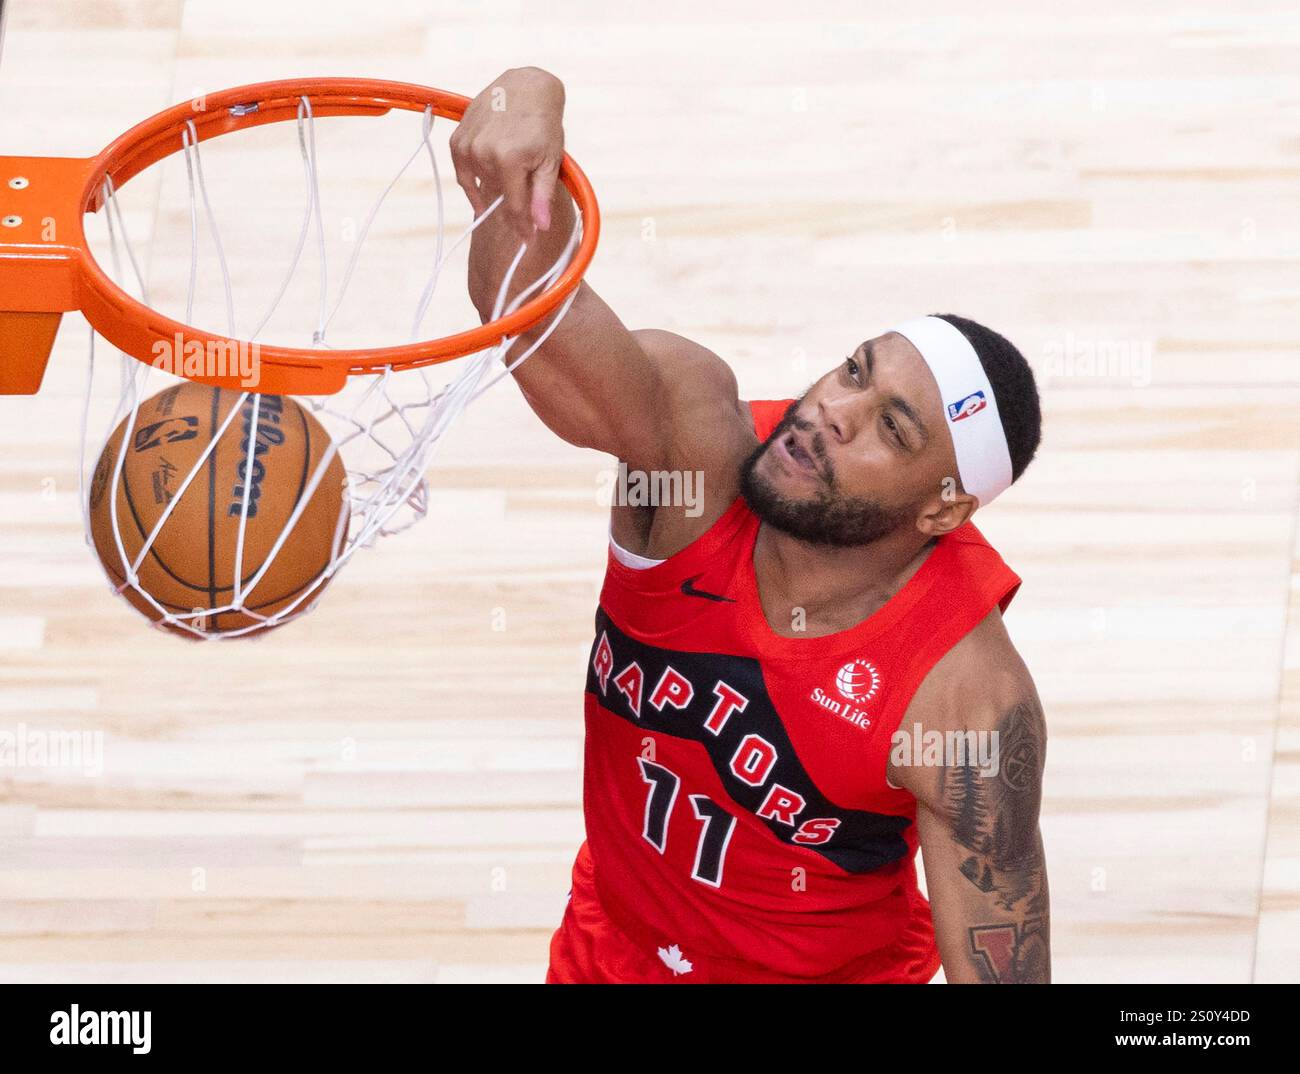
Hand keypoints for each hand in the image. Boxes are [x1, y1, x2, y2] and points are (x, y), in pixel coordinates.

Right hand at [450, 67, 565, 238]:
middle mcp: (483, 152)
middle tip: (527, 192)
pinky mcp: (458, 140)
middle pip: (498, 197)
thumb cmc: (543, 123)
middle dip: (513, 201)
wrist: (525, 87)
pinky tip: (487, 182)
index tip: (528, 238)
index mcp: (509, 159)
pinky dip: (475, 181)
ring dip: (497, 185)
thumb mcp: (551, 160)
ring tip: (512, 165)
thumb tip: (540, 227)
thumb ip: (542, 196)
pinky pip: (464, 173)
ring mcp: (468, 145)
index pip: (514, 207)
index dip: (522, 226)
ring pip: (483, 185)